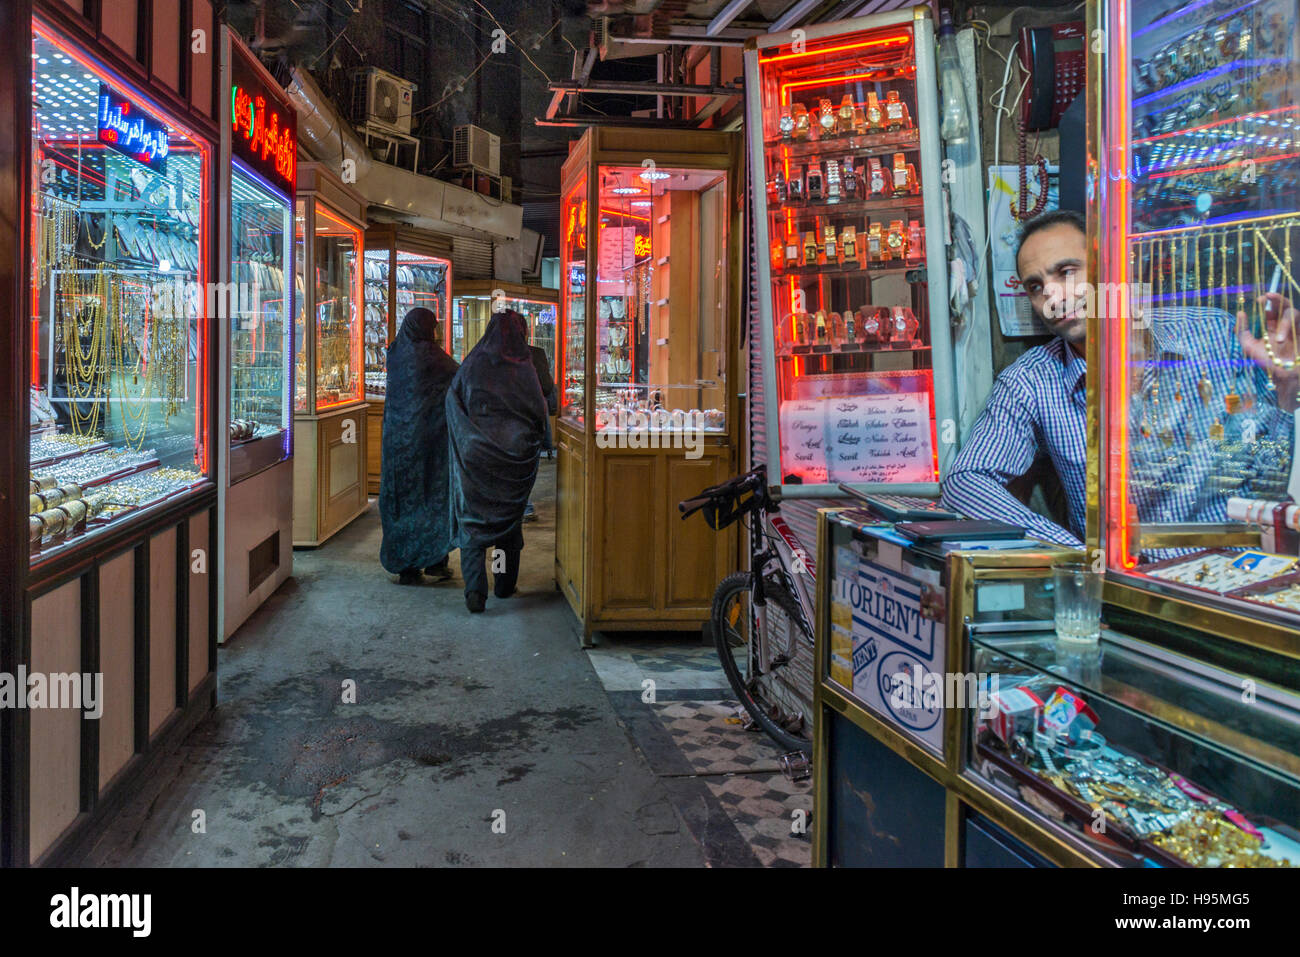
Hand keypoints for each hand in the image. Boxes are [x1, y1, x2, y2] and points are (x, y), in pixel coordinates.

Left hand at [1237, 293, 1298, 412]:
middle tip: (1268, 296)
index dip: (1264, 302)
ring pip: (1292, 313)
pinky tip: (1283, 340)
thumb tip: (1239, 313)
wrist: (1285, 376)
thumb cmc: (1267, 362)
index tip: (1258, 300)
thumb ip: (1242, 330)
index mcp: (1270, 326)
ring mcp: (1295, 328)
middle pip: (1283, 305)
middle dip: (1277, 298)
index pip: (1268, 309)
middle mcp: (1283, 324)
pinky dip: (1290, 327)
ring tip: (1279, 340)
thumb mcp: (1249, 346)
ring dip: (1285, 323)